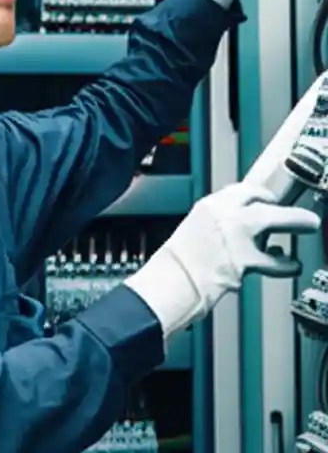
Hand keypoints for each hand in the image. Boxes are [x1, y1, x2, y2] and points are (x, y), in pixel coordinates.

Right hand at [124, 182, 319, 340]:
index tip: (269, 199)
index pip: (242, 191)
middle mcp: (223, 217)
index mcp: (208, 208)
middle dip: (287, 207)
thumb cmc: (176, 266)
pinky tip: (291, 265)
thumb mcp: (194, 233)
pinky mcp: (246, 261)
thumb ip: (219, 227)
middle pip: (265, 202)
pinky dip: (286, 265)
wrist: (168, 285)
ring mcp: (236, 238)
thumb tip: (242, 231)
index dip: (261, 195)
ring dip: (296, 223)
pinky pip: (275, 263)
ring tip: (308, 226)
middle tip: (303, 215)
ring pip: (275, 221)